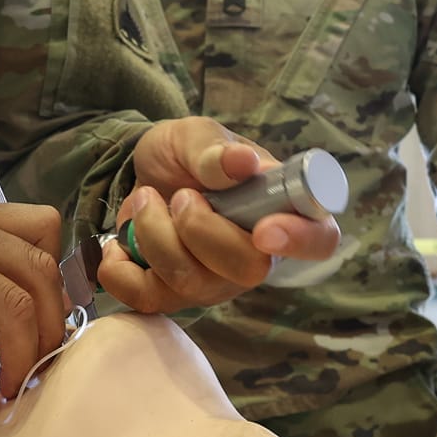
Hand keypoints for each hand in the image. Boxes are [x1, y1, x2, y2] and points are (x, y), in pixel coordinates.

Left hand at [97, 117, 340, 313]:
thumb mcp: (194, 135)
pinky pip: (150, 301)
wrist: (140, 173)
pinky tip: (118, 244)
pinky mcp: (175, 295)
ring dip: (155, 236)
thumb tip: (242, 163)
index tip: (265, 231)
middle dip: (201, 231)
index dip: (300, 241)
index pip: (319, 239)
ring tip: (145, 199)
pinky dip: (122, 271)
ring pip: (193, 283)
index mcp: (280, 208)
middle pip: (249, 270)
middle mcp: (256, 254)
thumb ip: (214, 151)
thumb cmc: (185, 153)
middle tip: (181, 195)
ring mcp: (216, 281)